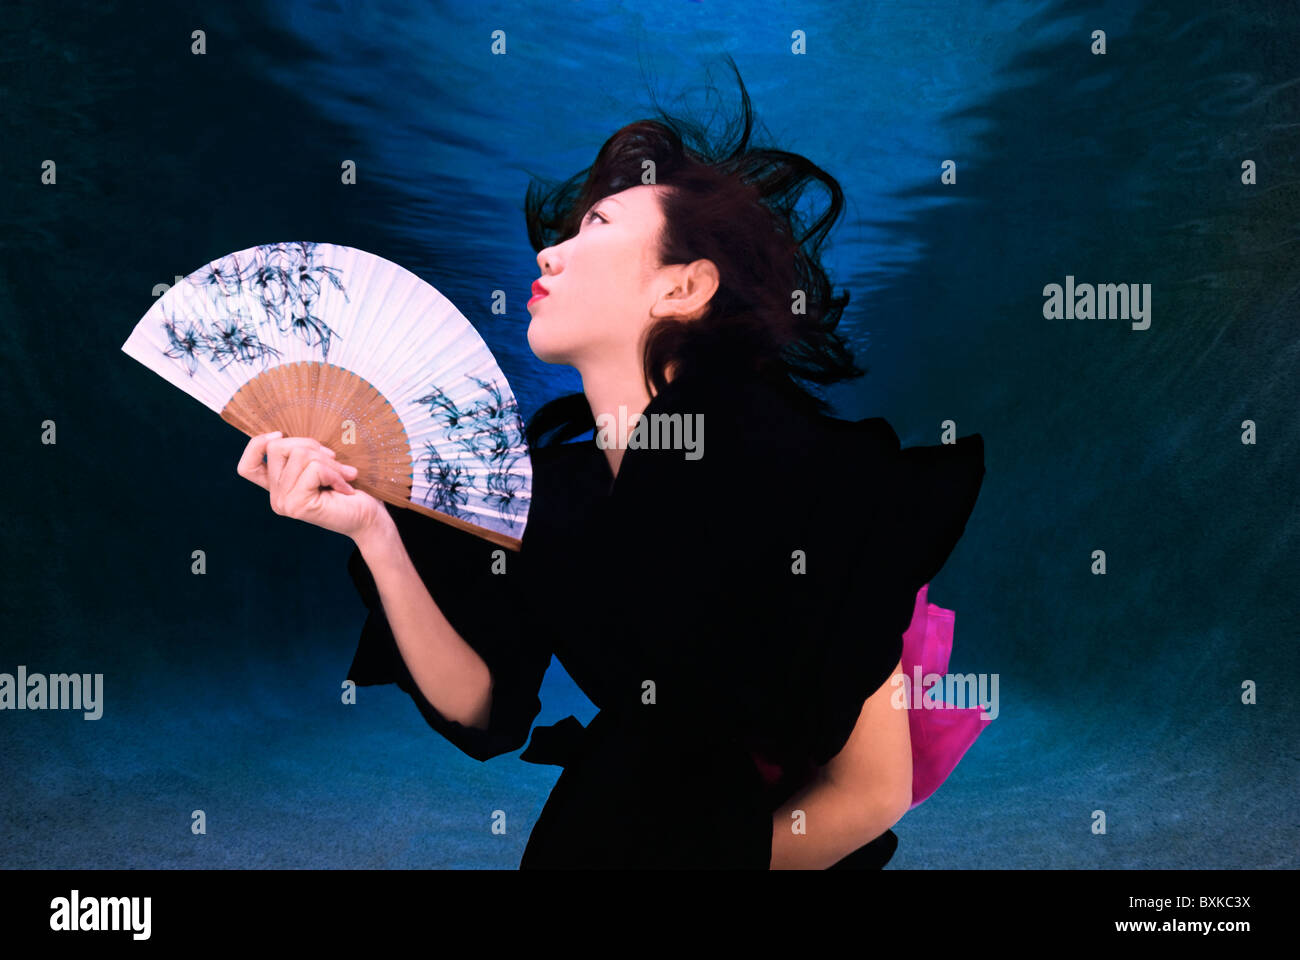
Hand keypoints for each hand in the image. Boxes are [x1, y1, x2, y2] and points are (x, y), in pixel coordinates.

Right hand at [236, 431, 382, 538]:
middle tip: (336, 462)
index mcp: (278, 486)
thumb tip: (289, 433)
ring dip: (329, 461)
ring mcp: (284, 502)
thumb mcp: (322, 464)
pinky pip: (313, 469)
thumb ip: (303, 454)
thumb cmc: (350, 488)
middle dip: (312, 446)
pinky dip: (334, 473)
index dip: (257, 444)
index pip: (247, 466)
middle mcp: (276, 497)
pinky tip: (345, 488)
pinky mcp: (297, 504)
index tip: (280, 434)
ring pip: (299, 455)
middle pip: (278, 447)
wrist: (369, 518)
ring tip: (345, 476)